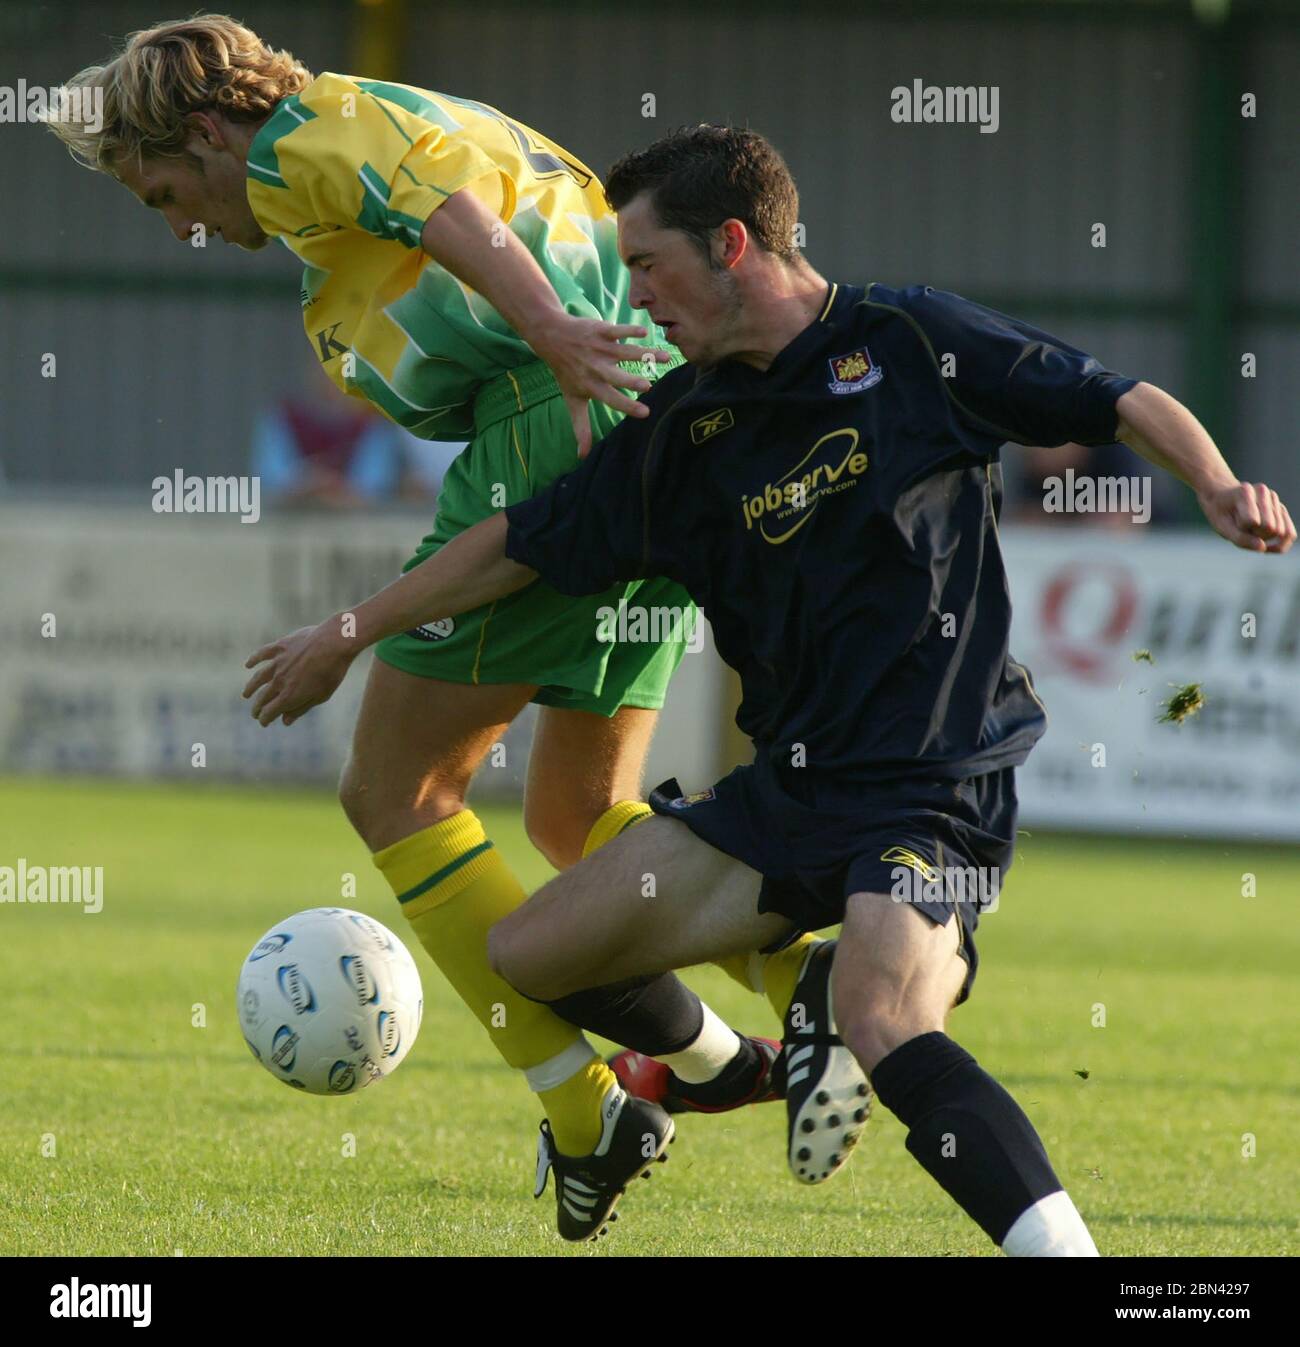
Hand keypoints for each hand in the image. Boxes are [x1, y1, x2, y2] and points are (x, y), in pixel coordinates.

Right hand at [242, 619, 358, 725]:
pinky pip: (262, 654)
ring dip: (251, 687)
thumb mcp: (321, 696)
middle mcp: (279, 680)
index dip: (264, 719)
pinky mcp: (280, 647)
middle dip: (257, 707)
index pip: (269, 712)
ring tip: (246, 694)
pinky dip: (253, 660)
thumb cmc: (332, 672)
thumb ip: (301, 708)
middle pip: (262, 697)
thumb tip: (285, 721)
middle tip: (254, 713)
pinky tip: (248, 665)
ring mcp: (278, 663)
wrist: (334, 643)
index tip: (264, 722)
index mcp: (289, 695)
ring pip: (258, 677)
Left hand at [529, 313, 671, 456]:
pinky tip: (645, 332)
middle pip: (616, 377)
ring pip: (626, 352)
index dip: (627, 406)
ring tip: (666, 357)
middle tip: (648, 386)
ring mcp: (600, 349)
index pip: (611, 399)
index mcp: (593, 386)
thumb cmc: (566, 373)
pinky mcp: (602, 331)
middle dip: (631, 382)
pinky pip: (618, 330)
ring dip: (646, 354)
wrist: (551, 338)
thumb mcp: (572, 401)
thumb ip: (581, 427)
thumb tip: (582, 456)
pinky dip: (630, 330)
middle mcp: (597, 368)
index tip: (646, 413)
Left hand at [1197, 481, 1295, 552]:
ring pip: (1281, 532)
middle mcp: (1263, 492)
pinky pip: (1289, 533)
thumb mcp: (1221, 527)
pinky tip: (1267, 547)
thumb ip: (1240, 538)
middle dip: (1255, 535)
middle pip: (1271, 528)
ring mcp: (1274, 499)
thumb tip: (1262, 548)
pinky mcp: (1281, 508)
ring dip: (1264, 538)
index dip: (1241, 530)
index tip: (1232, 522)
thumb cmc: (1220, 513)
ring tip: (1250, 529)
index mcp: (1245, 492)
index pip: (1253, 522)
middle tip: (1241, 527)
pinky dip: (1280, 544)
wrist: (1223, 498)